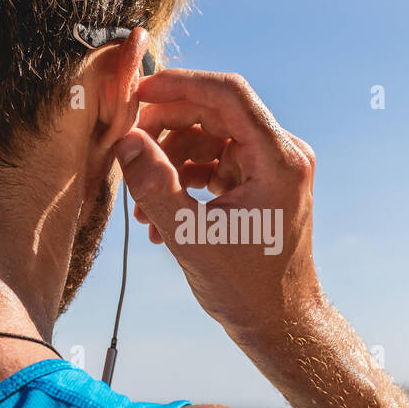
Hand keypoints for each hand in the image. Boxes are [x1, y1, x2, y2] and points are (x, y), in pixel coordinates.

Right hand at [113, 69, 323, 339]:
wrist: (279, 322)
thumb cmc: (246, 288)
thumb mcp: (190, 238)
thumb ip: (154, 187)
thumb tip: (125, 141)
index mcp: (279, 159)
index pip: (228, 94)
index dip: (179, 85)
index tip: (139, 92)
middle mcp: (283, 153)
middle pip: (214, 113)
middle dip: (165, 130)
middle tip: (127, 151)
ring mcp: (273, 166)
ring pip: (209, 138)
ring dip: (169, 163)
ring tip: (142, 206)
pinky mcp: (261, 181)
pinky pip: (215, 161)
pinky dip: (184, 179)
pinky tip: (158, 216)